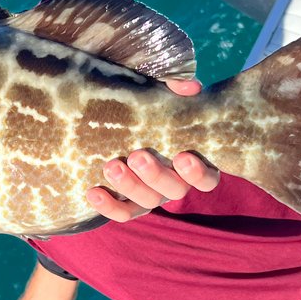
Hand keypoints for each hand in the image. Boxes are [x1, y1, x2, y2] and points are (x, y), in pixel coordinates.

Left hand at [85, 79, 218, 221]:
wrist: (121, 119)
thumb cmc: (153, 107)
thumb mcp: (164, 95)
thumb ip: (177, 90)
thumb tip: (190, 87)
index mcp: (194, 162)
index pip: (207, 178)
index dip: (198, 174)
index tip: (182, 157)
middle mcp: (175, 183)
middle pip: (174, 191)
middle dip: (155, 175)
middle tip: (137, 156)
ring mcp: (152, 195)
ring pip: (148, 202)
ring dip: (129, 187)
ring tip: (111, 166)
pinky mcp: (128, 202)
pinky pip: (122, 212)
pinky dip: (108, 206)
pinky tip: (93, 193)